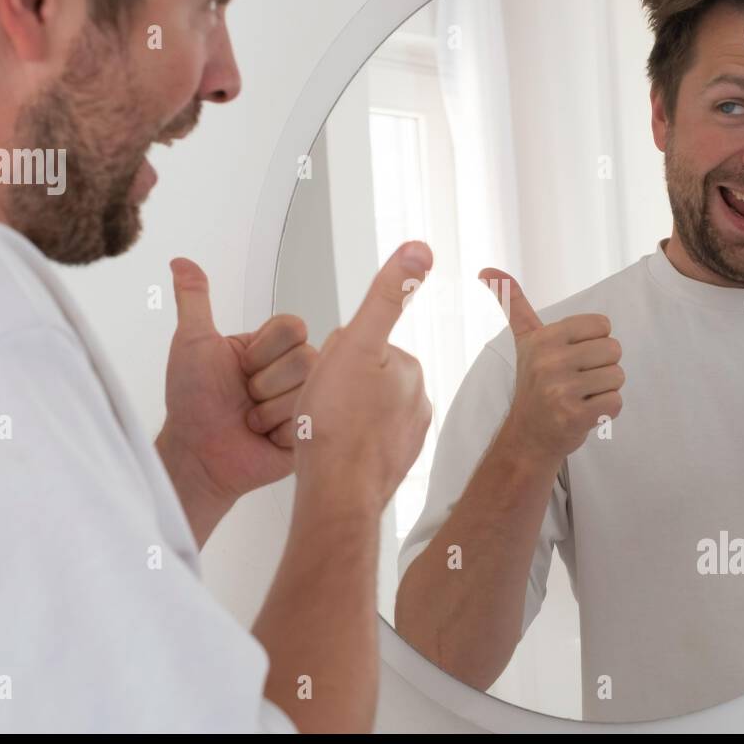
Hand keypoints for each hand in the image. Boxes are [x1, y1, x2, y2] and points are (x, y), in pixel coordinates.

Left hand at [156, 257, 315, 544]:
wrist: (197, 455)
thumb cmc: (191, 403)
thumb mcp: (191, 343)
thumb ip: (194, 300)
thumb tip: (181, 263)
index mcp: (269, 348)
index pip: (293, 327)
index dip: (264, 350)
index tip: (241, 366)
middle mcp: (290, 372)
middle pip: (305, 359)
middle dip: (264, 383)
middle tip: (244, 397)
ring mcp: (302, 402)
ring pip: (306, 391)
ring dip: (268, 411)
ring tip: (251, 419)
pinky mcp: (307, 432)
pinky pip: (306, 422)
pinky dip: (277, 433)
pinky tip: (263, 438)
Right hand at [293, 242, 433, 512]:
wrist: (337, 493)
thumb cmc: (338, 425)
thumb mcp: (356, 342)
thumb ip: (387, 294)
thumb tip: (419, 251)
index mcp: (409, 369)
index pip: (361, 343)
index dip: (335, 357)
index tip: (330, 379)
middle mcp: (417, 402)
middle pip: (361, 377)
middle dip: (339, 387)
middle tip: (325, 408)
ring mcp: (407, 436)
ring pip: (361, 411)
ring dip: (341, 416)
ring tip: (327, 431)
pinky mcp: (394, 464)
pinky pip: (363, 443)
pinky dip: (348, 444)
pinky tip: (334, 451)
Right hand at [479, 268, 622, 461]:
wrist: (528, 436)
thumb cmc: (535, 383)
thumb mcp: (524, 339)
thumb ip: (512, 302)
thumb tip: (486, 270)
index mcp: (543, 338)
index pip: (603, 325)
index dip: (594, 342)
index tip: (572, 357)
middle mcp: (549, 361)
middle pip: (614, 349)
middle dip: (602, 367)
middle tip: (576, 380)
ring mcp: (561, 390)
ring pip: (617, 376)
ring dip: (605, 389)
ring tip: (580, 396)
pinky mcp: (574, 416)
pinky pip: (616, 402)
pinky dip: (606, 410)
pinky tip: (584, 412)